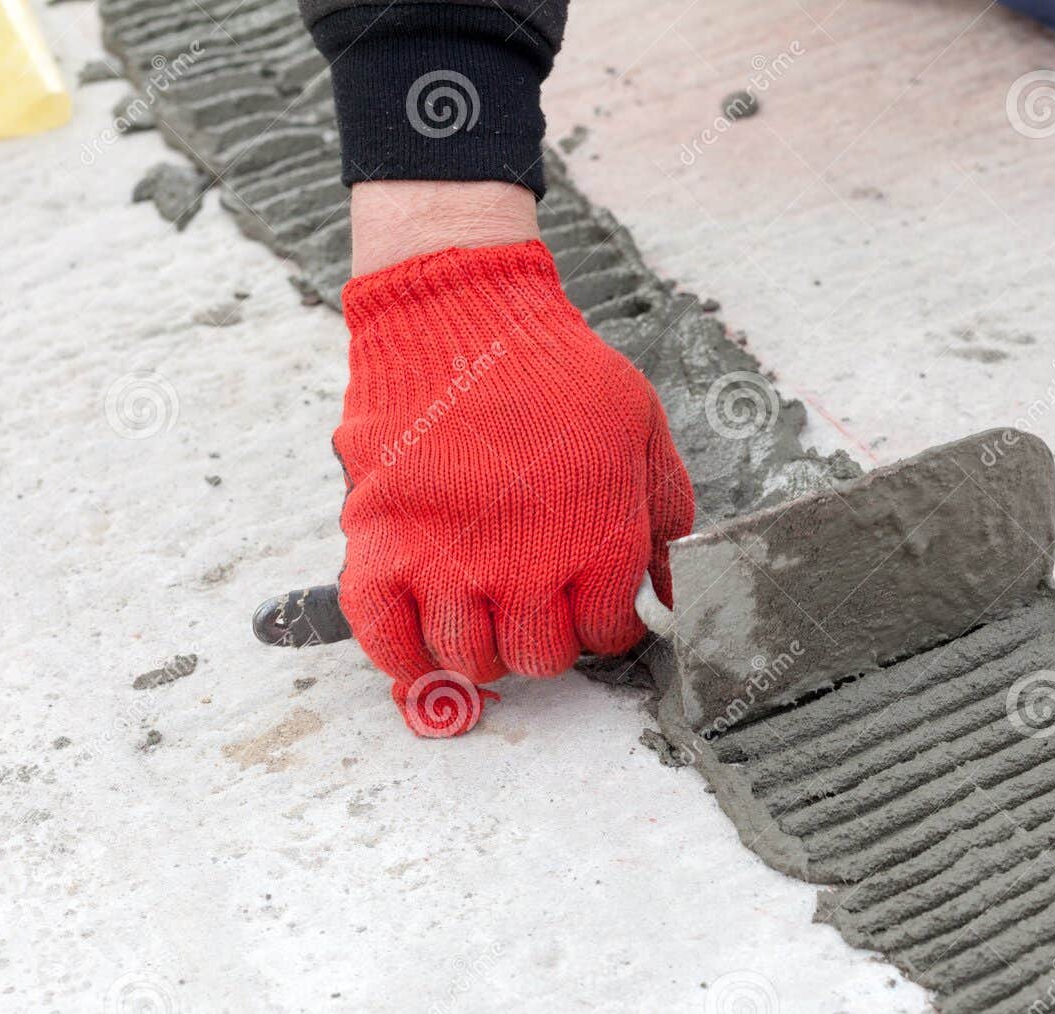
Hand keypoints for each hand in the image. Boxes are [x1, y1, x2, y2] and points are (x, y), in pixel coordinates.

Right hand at [332, 236, 694, 735]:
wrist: (458, 314)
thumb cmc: (552, 365)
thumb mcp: (640, 426)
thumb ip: (665, 509)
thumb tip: (673, 580)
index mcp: (597, 538)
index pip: (607, 633)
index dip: (605, 621)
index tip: (591, 600)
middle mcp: (525, 565)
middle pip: (539, 658)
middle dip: (544, 637)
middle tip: (533, 601)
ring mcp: (447, 560)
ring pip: (469, 660)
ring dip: (480, 645)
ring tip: (481, 609)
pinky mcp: (381, 547)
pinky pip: (387, 640)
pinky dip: (403, 653)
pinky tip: (422, 632)